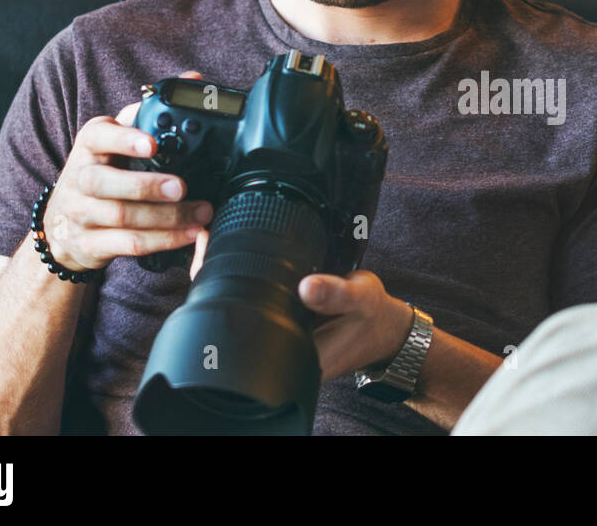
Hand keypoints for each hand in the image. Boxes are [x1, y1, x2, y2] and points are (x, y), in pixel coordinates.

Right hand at [41, 71, 213, 270]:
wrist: (64, 225)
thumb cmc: (103, 171)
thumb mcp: (117, 139)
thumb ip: (150, 112)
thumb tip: (193, 79)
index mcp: (90, 144)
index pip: (99, 136)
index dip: (125, 139)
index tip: (152, 143)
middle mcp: (80, 177)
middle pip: (105, 182)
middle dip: (146, 186)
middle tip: (182, 186)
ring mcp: (81, 213)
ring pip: (121, 217)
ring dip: (166, 218)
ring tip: (201, 214)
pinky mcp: (90, 244)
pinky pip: (127, 244)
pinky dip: (162, 241)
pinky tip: (188, 235)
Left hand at [188, 229, 413, 381]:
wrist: (385, 330)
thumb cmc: (373, 318)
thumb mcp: (362, 299)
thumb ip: (337, 294)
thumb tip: (307, 288)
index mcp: (293, 356)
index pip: (242, 331)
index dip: (220, 295)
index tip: (211, 255)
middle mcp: (280, 353)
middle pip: (233, 321)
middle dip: (216, 281)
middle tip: (210, 239)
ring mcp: (280, 341)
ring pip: (241, 312)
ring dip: (229, 280)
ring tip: (218, 244)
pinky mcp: (284, 328)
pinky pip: (257, 305)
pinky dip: (248, 283)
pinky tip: (243, 260)